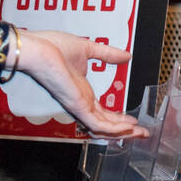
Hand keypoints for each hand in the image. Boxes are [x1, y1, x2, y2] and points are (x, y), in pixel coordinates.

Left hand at [17, 29, 146, 138]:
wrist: (38, 49)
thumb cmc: (52, 47)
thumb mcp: (88, 49)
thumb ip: (108, 54)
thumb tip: (126, 56)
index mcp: (82, 91)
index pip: (103, 112)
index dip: (119, 118)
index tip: (133, 120)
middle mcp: (81, 102)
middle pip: (106, 123)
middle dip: (125, 129)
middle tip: (142, 132)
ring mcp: (78, 106)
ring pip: (102, 128)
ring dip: (122, 132)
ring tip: (139, 133)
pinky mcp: (76, 106)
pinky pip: (96, 124)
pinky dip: (112, 129)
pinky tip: (126, 128)